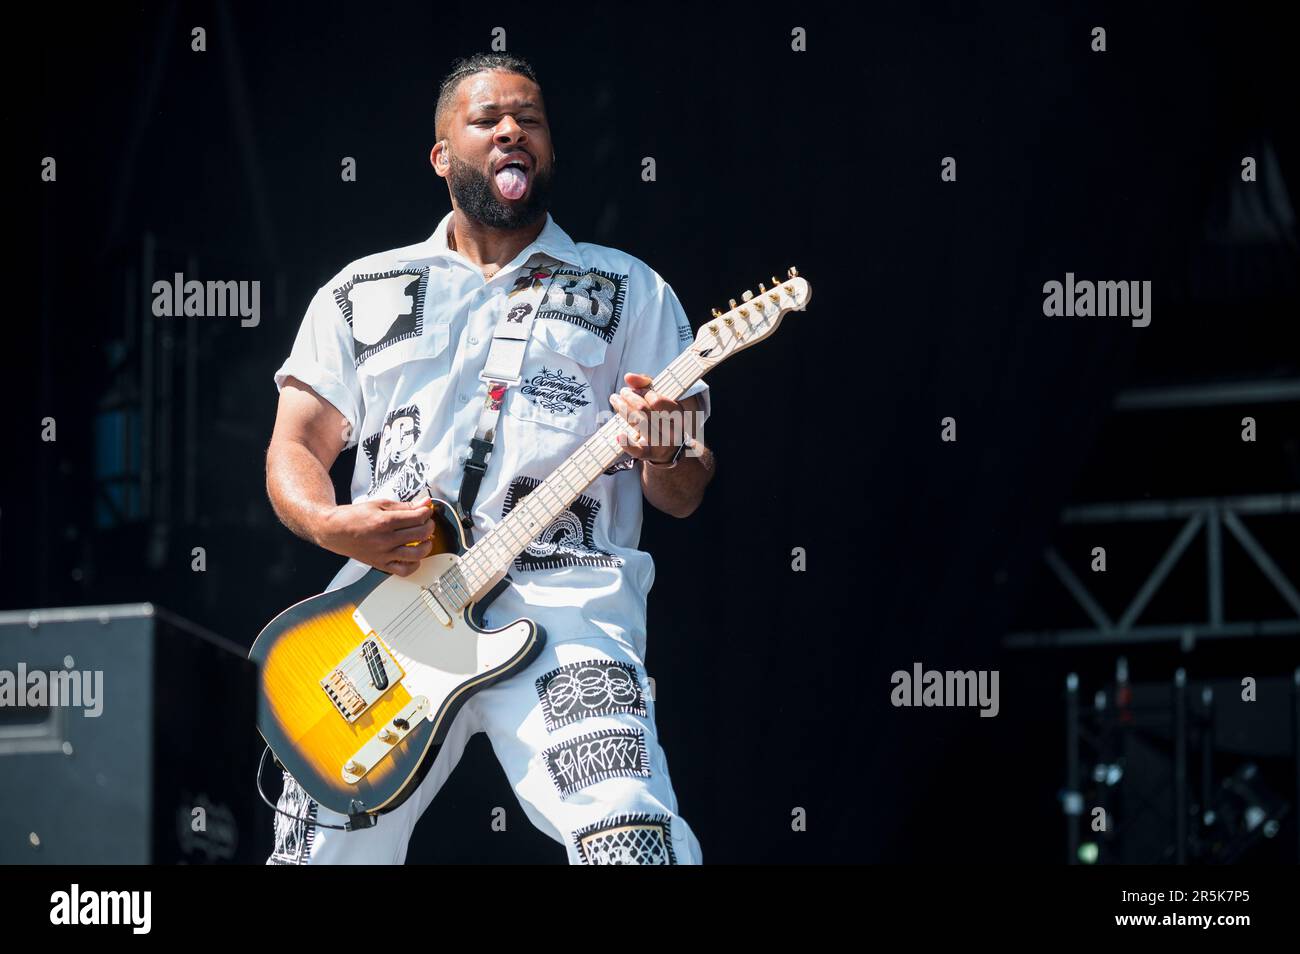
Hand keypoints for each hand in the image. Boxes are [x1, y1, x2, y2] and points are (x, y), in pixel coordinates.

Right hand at [316, 498, 437, 576]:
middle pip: (420, 534)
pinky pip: (404, 571)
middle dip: (429, 526)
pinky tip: (415, 556)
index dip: (427, 512)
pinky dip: (414, 564)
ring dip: (427, 546)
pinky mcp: (380, 564)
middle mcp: (385, 539)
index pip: (417, 518)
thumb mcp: (379, 504)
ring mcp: (383, 554)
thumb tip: (424, 503)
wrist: (334, 530)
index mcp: (384, 521)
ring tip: (425, 540)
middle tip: (427, 522)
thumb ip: (404, 506)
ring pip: (416, 554)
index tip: (426, 510)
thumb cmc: (354, 517)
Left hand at [608, 372, 683, 464]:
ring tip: (615, 400)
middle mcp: (671, 429)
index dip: (643, 392)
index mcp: (677, 414)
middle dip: (630, 398)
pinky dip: (628, 444)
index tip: (635, 389)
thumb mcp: (660, 397)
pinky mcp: (650, 454)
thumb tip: (629, 377)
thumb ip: (646, 384)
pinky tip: (619, 436)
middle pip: (645, 411)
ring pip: (639, 426)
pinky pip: (639, 451)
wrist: (671, 446)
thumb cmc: (663, 416)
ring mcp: (661, 443)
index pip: (657, 401)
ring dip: (623, 411)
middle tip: (622, 393)